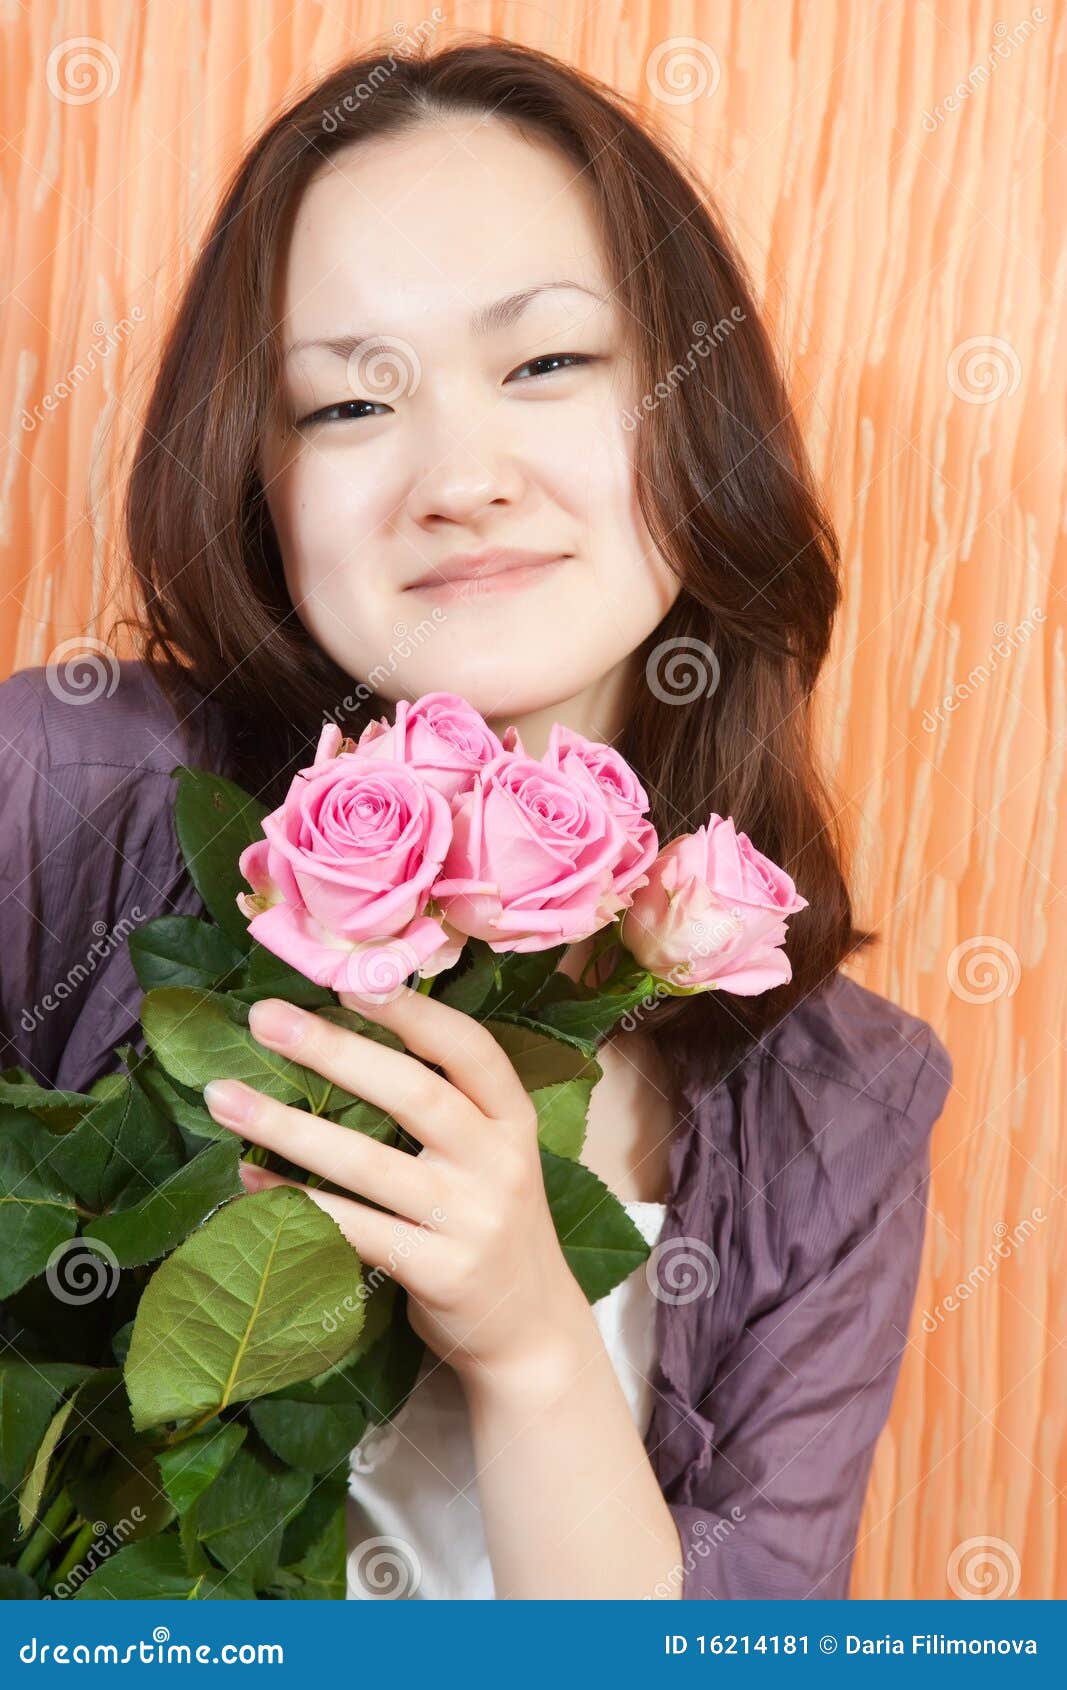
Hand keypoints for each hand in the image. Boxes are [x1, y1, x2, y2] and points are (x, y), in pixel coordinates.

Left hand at [201, 984, 592, 1393]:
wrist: (530, 1329)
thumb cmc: (486, 1222)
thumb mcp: (491, 1154)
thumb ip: (443, 1106)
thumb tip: (337, 1034)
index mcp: (512, 1118)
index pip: (469, 1048)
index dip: (413, 1010)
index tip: (352, 978)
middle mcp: (500, 1162)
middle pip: (413, 1092)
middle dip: (332, 1050)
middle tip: (264, 1018)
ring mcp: (473, 1220)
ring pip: (369, 1163)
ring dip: (288, 1127)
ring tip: (224, 1098)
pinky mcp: (441, 1273)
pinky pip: (352, 1230)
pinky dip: (294, 1203)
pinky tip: (248, 1179)